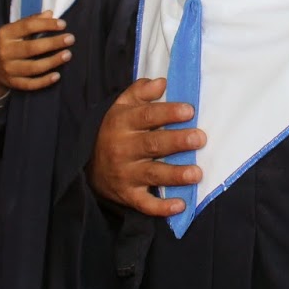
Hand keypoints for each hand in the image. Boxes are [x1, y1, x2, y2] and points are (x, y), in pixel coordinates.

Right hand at [0, 13, 73, 97]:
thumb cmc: (6, 44)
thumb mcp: (13, 30)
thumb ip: (31, 21)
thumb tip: (50, 13)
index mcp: (5, 34)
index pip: (28, 26)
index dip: (46, 25)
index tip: (63, 24)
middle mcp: (5, 51)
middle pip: (32, 48)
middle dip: (53, 43)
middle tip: (70, 39)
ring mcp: (8, 69)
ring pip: (33, 67)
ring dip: (52, 61)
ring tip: (68, 55)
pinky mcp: (12, 83)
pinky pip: (30, 84)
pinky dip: (44, 81)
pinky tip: (57, 76)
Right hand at [87, 77, 203, 217]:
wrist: (89, 167)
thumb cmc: (115, 131)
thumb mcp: (121, 106)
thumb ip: (140, 91)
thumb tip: (161, 82)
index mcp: (122, 123)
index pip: (146, 116)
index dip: (168, 113)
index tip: (189, 111)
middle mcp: (123, 148)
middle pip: (153, 144)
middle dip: (177, 141)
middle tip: (200, 138)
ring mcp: (125, 173)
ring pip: (152, 174)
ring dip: (175, 174)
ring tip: (196, 173)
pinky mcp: (128, 195)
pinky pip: (145, 203)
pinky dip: (162, 207)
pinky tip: (180, 205)